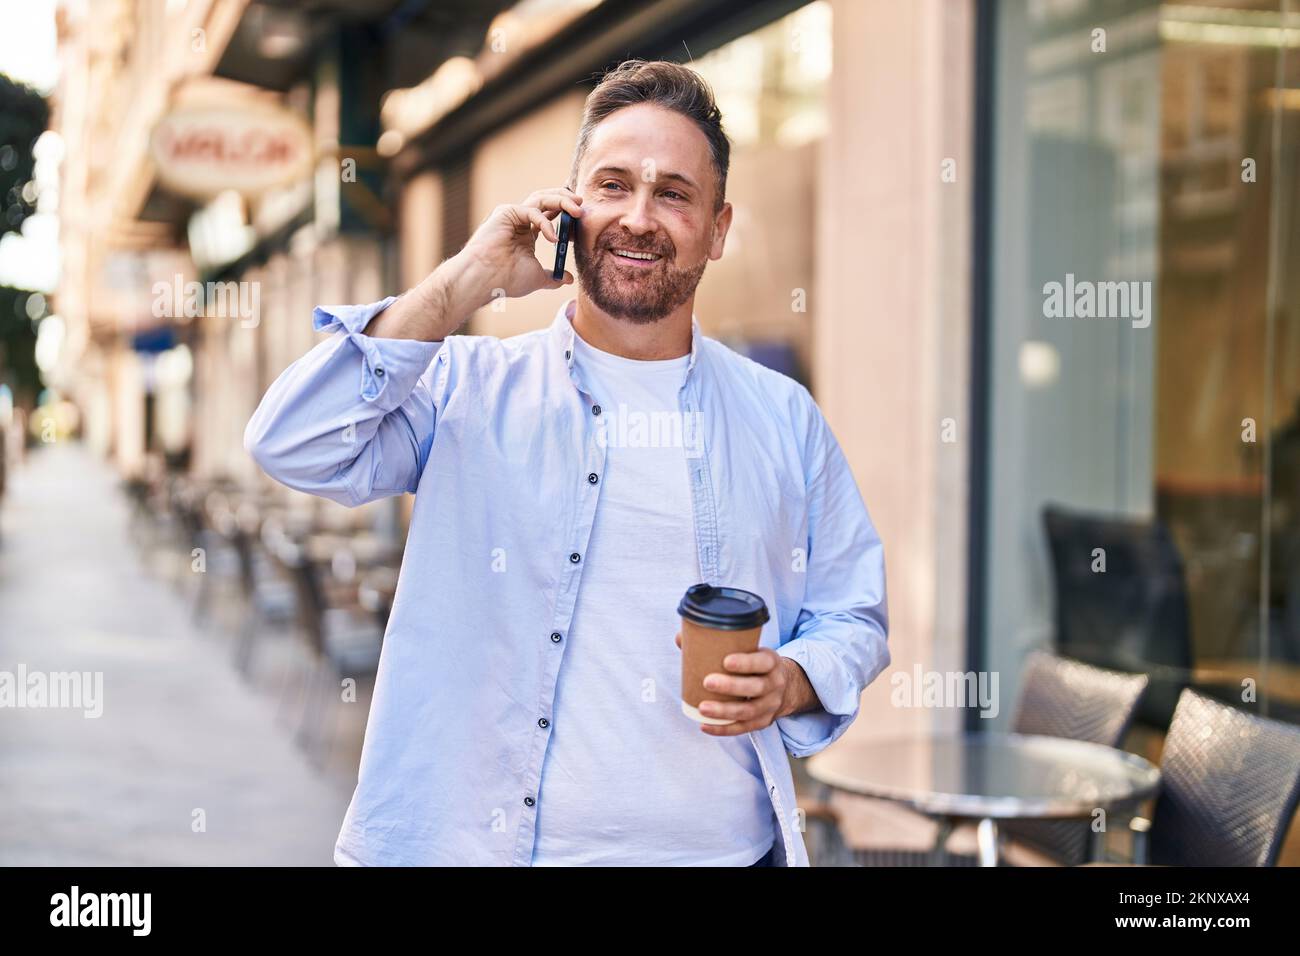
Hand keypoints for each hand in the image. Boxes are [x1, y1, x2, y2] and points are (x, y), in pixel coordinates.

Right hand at [459, 185, 583, 299]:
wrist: (485, 280)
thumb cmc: (506, 279)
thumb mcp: (537, 278)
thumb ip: (553, 276)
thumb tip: (568, 279)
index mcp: (527, 233)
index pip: (550, 214)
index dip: (566, 213)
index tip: (582, 217)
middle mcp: (520, 221)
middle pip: (547, 201)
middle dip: (565, 199)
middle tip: (582, 205)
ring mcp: (512, 215)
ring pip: (540, 198)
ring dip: (561, 200)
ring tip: (576, 210)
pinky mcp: (506, 212)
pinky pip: (531, 210)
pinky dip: (545, 222)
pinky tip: (553, 238)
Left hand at [674, 631, 793, 736]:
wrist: (785, 687)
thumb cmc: (756, 664)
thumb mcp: (749, 650)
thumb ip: (719, 643)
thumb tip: (681, 638)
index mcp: (772, 662)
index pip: (763, 662)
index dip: (746, 663)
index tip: (726, 661)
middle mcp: (775, 684)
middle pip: (756, 687)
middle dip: (731, 686)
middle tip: (707, 682)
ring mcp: (770, 705)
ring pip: (749, 711)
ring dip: (724, 711)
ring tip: (702, 708)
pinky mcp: (763, 722)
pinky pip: (743, 728)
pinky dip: (723, 729)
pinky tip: (705, 726)